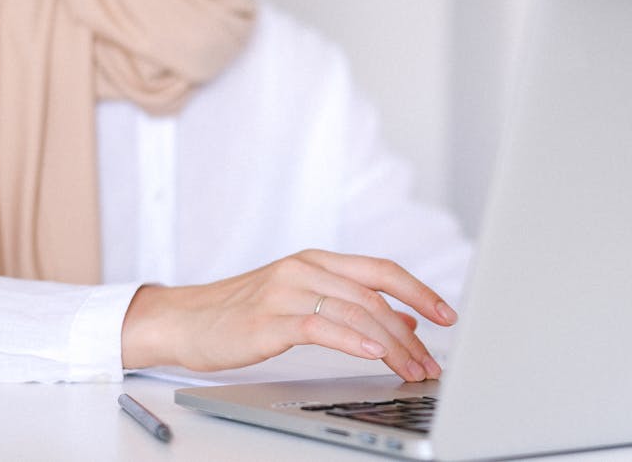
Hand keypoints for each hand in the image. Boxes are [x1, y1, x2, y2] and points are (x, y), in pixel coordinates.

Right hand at [120, 249, 456, 381]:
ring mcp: (286, 291)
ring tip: (412, 369)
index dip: (418, 290)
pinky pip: (320, 325)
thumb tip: (403, 326)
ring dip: (391, 345)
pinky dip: (352, 340)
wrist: (184, 320)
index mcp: (316, 262)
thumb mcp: (300, 303)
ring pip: (354, 312)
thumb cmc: (241, 314)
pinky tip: (373, 355)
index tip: (447, 315)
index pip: (380, 270)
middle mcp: (305, 269)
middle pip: (374, 295)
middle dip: (411, 332)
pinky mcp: (269, 319)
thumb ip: (348, 308)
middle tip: (432, 361)